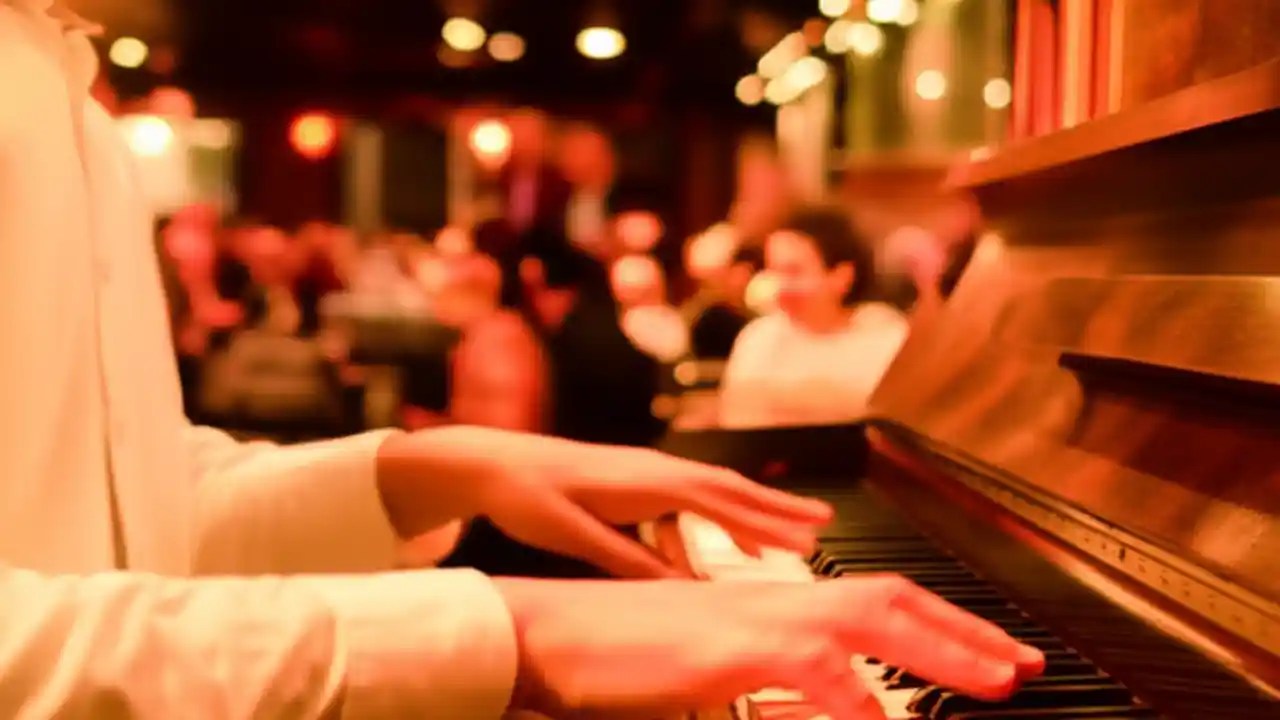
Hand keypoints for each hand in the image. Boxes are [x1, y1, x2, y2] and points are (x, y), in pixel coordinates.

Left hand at [376, 427, 831, 576]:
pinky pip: (690, 500)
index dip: (764, 523)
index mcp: (645, 482)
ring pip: (714, 492)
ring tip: (791, 534)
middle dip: (777, 509)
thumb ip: (627, 558)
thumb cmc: (529, 496)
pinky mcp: (635, 481)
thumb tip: (678, 585)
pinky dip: (717, 519)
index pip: (720, 502)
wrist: (492, 460)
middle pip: (730, 490)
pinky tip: (720, 546)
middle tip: (823, 525)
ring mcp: (647, 472)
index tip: (804, 541)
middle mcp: (654, 470)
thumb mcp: (576, 536)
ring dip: (753, 513)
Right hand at [495, 575, 1046, 719]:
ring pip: (868, 618)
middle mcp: (775, 600)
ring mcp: (754, 618)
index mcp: (775, 603)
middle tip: (1023, 667)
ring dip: (938, 649)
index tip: (994, 654)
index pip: (875, 598)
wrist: (557, 634)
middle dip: (964, 631)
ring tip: (993, 683)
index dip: (942, 623)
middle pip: (889, 596)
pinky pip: (813, 671)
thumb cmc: (627, 652)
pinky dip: (857, 702)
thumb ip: (775, 683)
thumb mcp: (716, 668)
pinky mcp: (730, 648)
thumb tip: (831, 703)